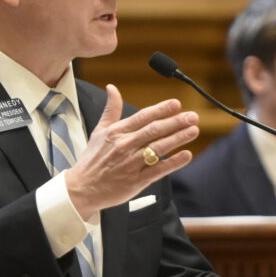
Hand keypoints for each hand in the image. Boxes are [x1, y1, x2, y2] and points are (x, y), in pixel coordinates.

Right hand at [64, 84, 199, 220]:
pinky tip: (186, 155)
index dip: (161, 109)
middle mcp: (125, 146)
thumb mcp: (98, 131)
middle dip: (176, 122)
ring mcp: (131, 164)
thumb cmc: (92, 160)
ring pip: (158, 148)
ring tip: (194, 130)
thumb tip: (112, 87)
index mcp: (116, 132)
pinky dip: (173, 162)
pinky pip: (158, 170)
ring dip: (178, 138)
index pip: (143, 117)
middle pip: (154, 130)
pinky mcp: (136, 181)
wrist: (82, 189)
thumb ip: (110, 109)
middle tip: (193, 116)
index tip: (176, 104)